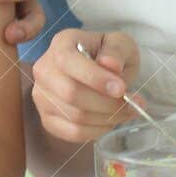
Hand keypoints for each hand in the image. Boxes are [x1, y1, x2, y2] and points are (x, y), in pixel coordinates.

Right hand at [29, 28, 139, 142]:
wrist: (99, 72)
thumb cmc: (109, 56)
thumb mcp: (120, 44)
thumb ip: (116, 51)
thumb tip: (110, 65)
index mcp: (61, 44)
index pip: (68, 61)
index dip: (95, 78)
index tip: (121, 89)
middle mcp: (45, 69)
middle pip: (71, 93)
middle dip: (107, 103)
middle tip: (132, 104)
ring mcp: (42, 96)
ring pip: (74, 116)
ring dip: (107, 118)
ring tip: (125, 111)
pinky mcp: (47, 118)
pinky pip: (72, 132)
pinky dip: (97, 131)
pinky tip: (109, 121)